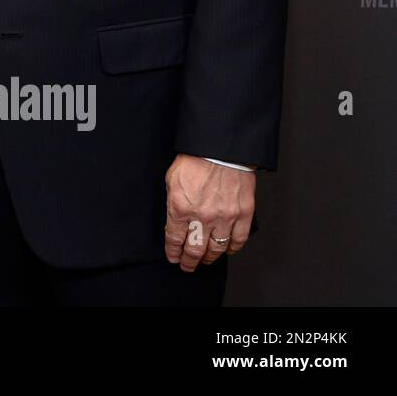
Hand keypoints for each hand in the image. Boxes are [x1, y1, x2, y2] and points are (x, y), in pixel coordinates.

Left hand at [163, 154, 254, 271]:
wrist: (220, 148)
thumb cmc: (195, 159)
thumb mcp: (171, 180)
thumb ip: (173, 203)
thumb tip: (174, 219)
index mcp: (180, 208)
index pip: (174, 239)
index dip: (173, 252)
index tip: (173, 258)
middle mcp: (202, 217)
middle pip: (195, 249)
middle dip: (189, 261)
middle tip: (187, 266)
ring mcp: (225, 217)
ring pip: (217, 248)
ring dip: (209, 258)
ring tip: (205, 260)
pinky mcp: (243, 214)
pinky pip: (239, 239)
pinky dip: (232, 248)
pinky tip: (227, 250)